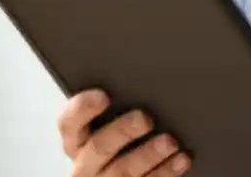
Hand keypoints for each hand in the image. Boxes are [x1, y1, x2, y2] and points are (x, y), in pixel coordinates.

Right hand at [57, 89, 191, 175]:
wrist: (124, 174)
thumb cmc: (119, 141)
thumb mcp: (110, 124)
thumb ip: (118, 107)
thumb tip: (142, 83)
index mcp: (77, 141)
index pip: (69, 123)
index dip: (83, 109)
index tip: (103, 96)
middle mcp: (86, 164)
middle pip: (99, 147)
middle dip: (122, 131)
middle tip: (144, 118)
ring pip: (124, 171)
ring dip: (148, 154)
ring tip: (169, 141)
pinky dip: (167, 171)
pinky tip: (180, 159)